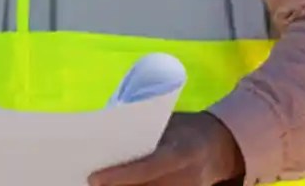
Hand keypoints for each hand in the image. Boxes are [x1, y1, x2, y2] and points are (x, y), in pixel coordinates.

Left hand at [88, 112, 243, 185]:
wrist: (220, 145)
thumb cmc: (184, 128)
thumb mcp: (166, 124)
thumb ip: (139, 132)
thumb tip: (102, 136)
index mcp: (180, 152)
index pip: (147, 167)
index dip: (120, 176)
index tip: (93, 179)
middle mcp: (187, 177)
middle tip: (84, 183)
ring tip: (98, 185)